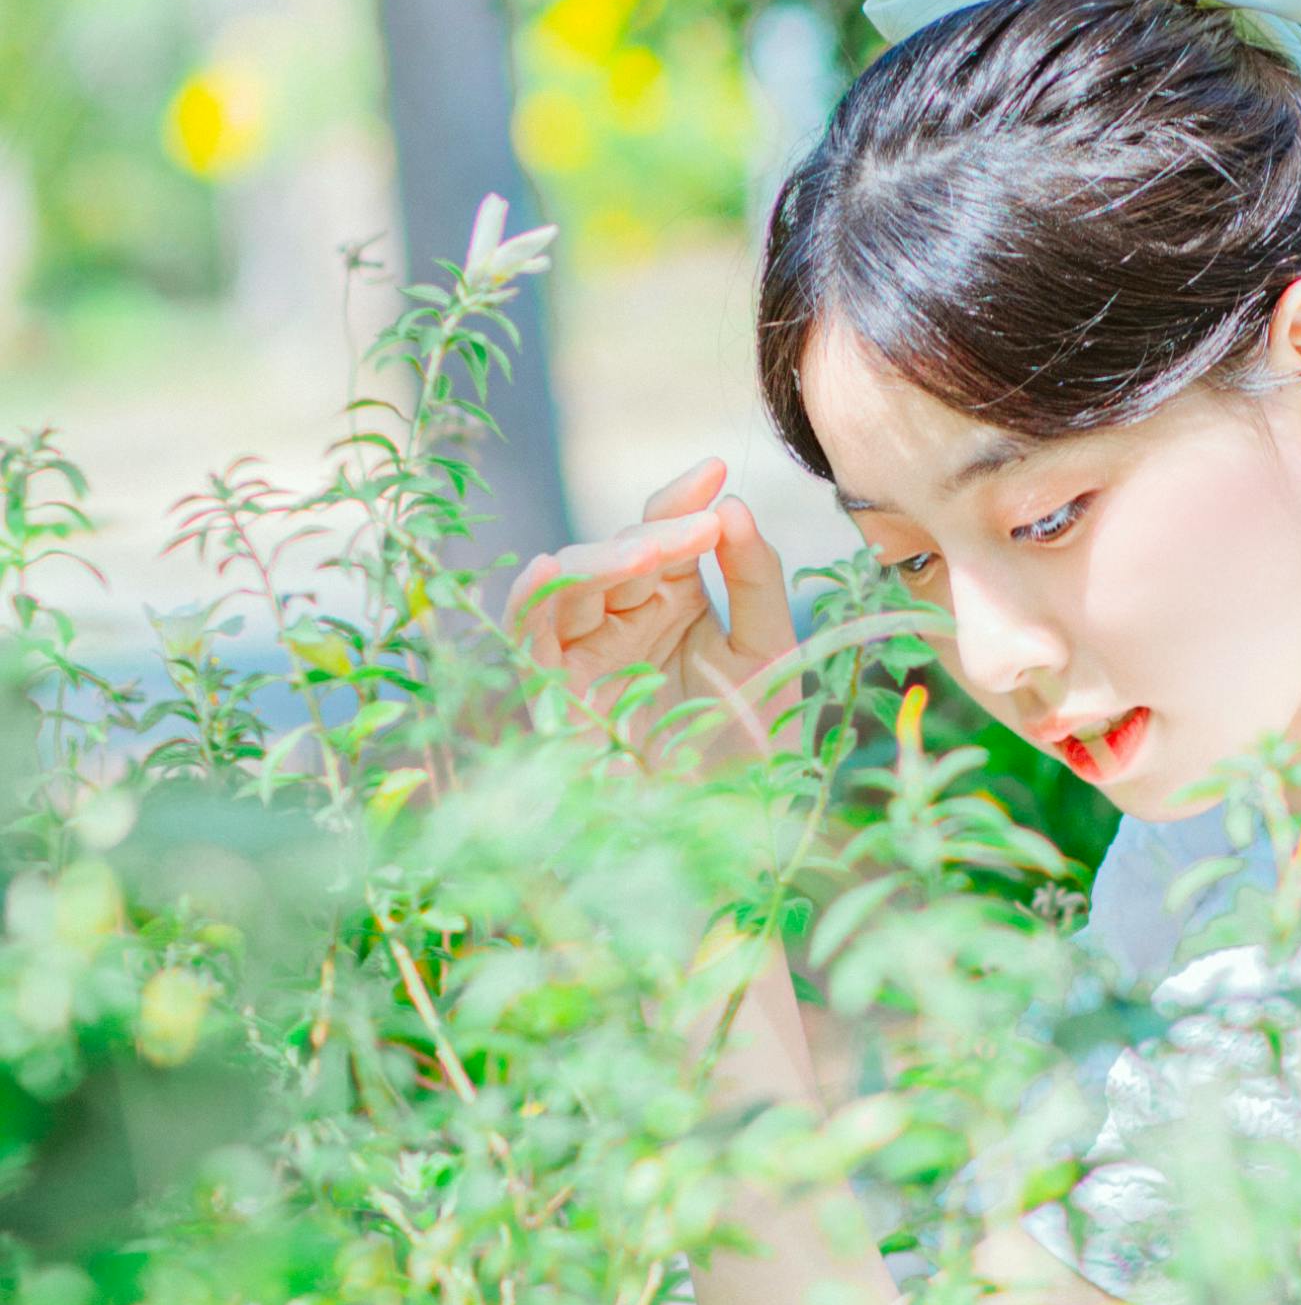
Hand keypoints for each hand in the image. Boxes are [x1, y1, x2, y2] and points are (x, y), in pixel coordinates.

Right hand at [505, 456, 796, 745]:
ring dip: (604, 561)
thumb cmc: (751, 746)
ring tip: (648, 557)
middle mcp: (624, 618)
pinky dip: (533, 597)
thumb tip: (732, 505)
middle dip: (659, 534)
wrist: (726, 834)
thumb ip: (754, 579)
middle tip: (702, 527)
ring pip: (572, 581)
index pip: (665, 533)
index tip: (718, 470)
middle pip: (621, 551)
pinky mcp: (552, 689)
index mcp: (674, 602)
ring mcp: (585, 650)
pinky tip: (553, 567)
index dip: (684, 498)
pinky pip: (529, 631)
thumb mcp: (767, 651)